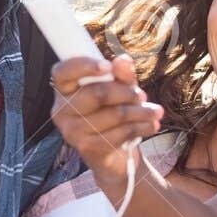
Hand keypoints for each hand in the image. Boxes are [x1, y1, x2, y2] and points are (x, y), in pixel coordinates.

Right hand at [50, 55, 162, 185]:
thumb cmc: (112, 112)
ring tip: (154, 111)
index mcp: (64, 89)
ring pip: (114, 114)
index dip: (84, 66)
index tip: (108, 65)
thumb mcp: (120, 88)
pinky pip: (121, 132)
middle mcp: (62, 110)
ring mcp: (73, 132)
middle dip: (126, 92)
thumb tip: (123, 60)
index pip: (63, 72)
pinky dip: (142, 127)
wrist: (113, 155)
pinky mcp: (89, 148)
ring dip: (141, 112)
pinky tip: (151, 125)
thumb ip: (121, 74)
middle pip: (97, 93)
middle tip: (141, 95)